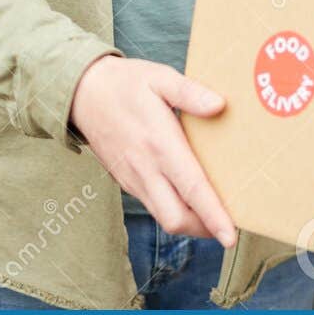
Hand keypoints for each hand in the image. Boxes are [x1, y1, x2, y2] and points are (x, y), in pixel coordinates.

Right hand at [69, 56, 236, 245]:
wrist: (82, 93)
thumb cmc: (124, 83)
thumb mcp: (159, 77)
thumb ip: (190, 92)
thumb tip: (219, 105)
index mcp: (159, 144)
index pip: (191, 189)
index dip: (213, 216)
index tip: (231, 237)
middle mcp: (146, 169)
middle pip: (176, 219)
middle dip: (205, 229)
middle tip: (229, 225)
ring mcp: (134, 178)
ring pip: (164, 218)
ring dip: (190, 223)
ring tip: (213, 216)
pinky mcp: (126, 181)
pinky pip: (153, 206)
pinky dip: (174, 210)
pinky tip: (187, 198)